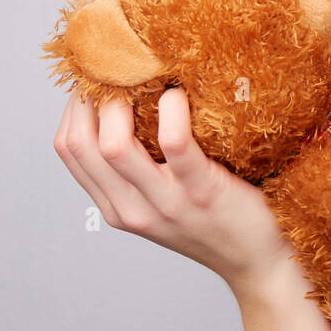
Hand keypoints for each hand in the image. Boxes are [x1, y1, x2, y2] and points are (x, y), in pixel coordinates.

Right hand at [52, 87, 294, 292]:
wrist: (261, 262)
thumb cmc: (219, 220)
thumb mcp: (165, 199)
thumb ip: (142, 166)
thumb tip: (131, 103)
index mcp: (117, 207)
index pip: (69, 148)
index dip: (74, 105)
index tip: (99, 77)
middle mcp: (132, 209)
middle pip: (80, 144)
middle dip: (90, 97)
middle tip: (121, 68)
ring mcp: (167, 203)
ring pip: (113, 146)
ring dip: (122, 103)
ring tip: (145, 79)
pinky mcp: (203, 193)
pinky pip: (175, 144)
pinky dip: (172, 112)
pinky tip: (178, 96)